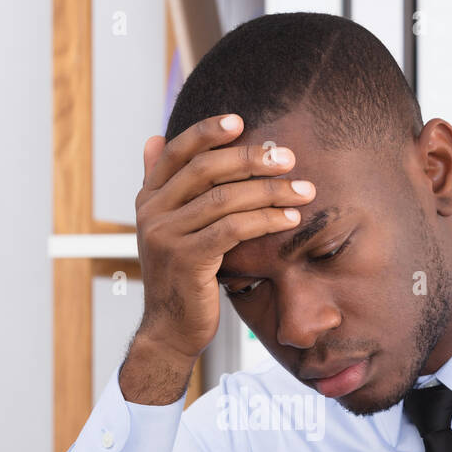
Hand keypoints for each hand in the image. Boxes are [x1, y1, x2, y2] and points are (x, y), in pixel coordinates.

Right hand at [120, 114, 315, 404]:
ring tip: (303, 190)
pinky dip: (266, 220)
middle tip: (288, 157)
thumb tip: (154, 139)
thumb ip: (165, 187)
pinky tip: (290, 219)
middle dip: (251, 159)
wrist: (170, 330)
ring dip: (270, 191)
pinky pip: (232, 229)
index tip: (241, 121)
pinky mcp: (186, 260)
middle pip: (205, 170)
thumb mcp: (168, 228)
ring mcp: (166, 236)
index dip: (207, 132)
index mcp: (148, 198)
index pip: (177, 152)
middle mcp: (151, 213)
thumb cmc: (181, 277)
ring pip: (224, 199)